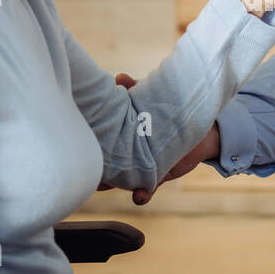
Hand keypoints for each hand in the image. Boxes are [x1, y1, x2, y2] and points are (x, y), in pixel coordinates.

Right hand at [96, 75, 218, 204]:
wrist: (198, 125)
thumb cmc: (165, 107)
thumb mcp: (148, 95)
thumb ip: (133, 87)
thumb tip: (120, 78)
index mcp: (116, 132)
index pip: (96, 140)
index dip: (86, 142)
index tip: (76, 141)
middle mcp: (123, 152)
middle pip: (102, 163)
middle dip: (93, 168)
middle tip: (85, 167)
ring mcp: (139, 166)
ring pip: (119, 180)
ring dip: (111, 184)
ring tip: (104, 185)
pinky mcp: (155, 177)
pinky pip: (145, 190)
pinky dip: (142, 194)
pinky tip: (139, 195)